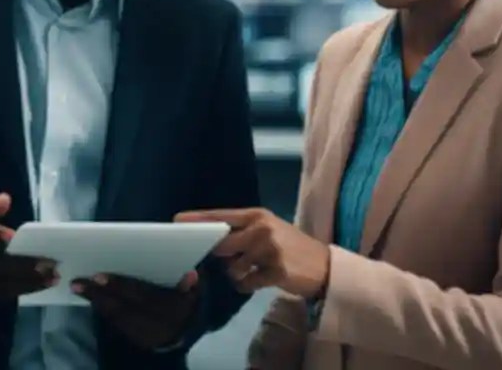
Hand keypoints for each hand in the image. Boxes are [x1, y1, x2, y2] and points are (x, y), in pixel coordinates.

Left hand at [71, 271, 200, 349]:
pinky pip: (116, 323)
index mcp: (173, 312)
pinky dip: (102, 309)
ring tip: (77, 286)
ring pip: (117, 317)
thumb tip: (192, 275)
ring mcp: (145, 335)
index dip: (121, 287)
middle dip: (100, 294)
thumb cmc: (184, 299)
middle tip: (78, 281)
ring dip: (96, 301)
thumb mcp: (193, 291)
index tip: (99, 276)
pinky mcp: (136, 339)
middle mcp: (157, 327)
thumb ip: (191, 284)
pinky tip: (89, 296)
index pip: (143, 298)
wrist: (185, 328)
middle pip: (124, 308)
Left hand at [175, 208, 329, 298]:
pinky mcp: (275, 270)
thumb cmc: (292, 247)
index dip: (198, 219)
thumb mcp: (269, 230)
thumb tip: (214, 243)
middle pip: (222, 243)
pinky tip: (260, 281)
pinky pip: (246, 283)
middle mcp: (261, 229)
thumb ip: (243, 232)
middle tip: (226, 258)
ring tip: (255, 270)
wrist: (324, 266)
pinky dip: (248, 286)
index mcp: (257, 215)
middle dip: (218, 254)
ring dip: (238, 273)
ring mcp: (268, 249)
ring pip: (233, 267)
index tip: (177, 220)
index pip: (221, 216)